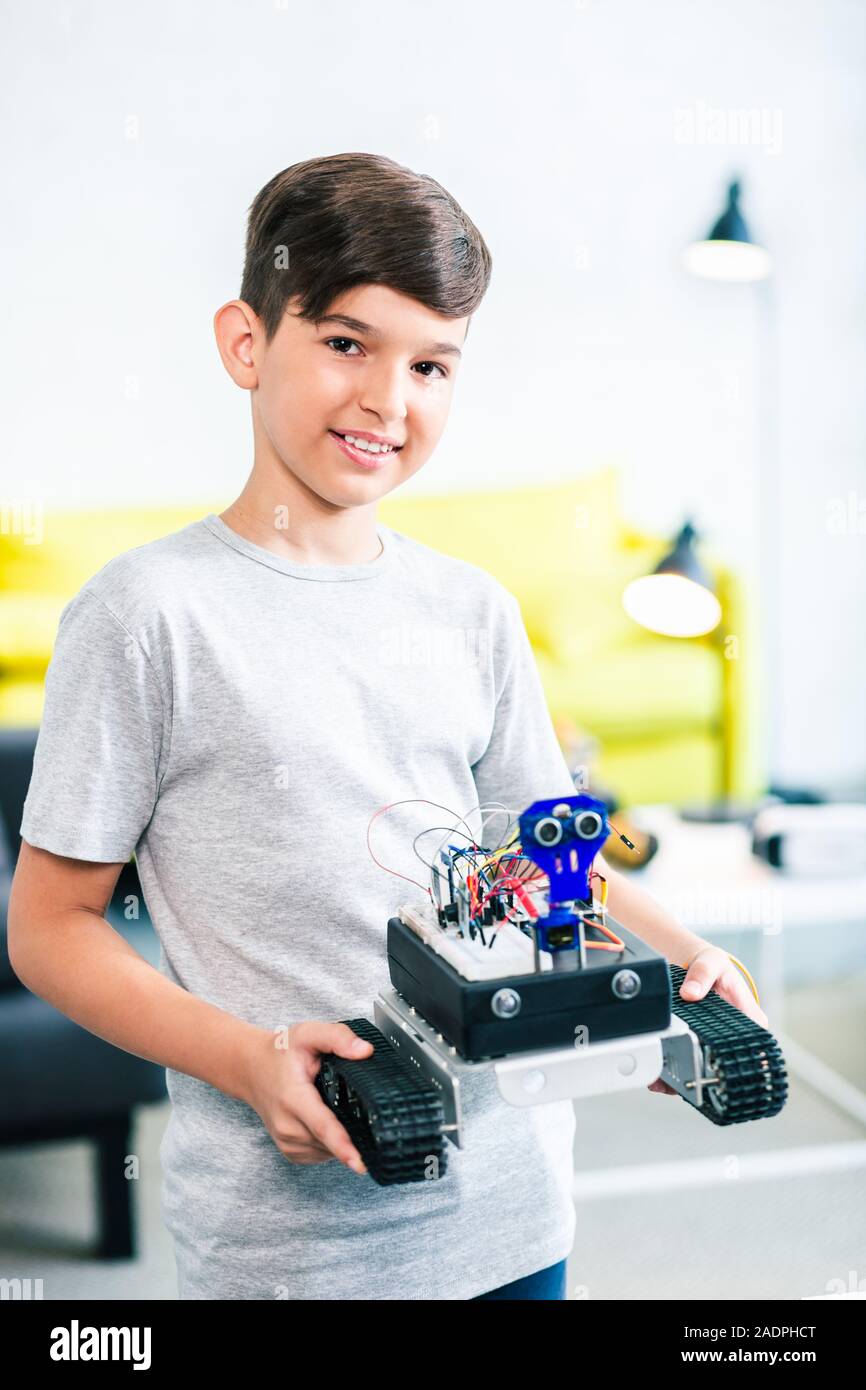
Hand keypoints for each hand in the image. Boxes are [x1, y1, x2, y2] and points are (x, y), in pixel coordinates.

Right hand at [241, 1020, 374, 1170]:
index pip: (322, 1127)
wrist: (251, 1069)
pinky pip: (321, 1154)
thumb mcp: (308, 1033)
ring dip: (342, 1136)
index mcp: (293, 1098)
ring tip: (336, 1107)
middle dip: (352, 1133)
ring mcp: (287, 1142)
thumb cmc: (280, 1053)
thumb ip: (337, 1038)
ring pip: (328, 1150)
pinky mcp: (290, 1152)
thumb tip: (365, 1051)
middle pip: (330, 1140)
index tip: (360, 1164)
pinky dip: (331, 1142)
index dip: (343, 1146)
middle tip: (357, 1107)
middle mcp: (287, 1126)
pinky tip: (329, 1121)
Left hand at [648, 946, 768, 1095]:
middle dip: (700, 1078)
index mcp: (749, 1018)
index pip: (752, 1051)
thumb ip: (702, 974)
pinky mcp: (698, 1045)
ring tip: (662, 1084)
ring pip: (703, 1070)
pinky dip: (673, 1075)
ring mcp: (715, 1043)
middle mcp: (734, 1035)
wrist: (696, 965)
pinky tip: (659, 1079)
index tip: (713, 1074)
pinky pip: (688, 1065)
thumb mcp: (711, 962)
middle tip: (678, 1084)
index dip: (734, 1066)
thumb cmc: (713, 966)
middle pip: (722, 1066)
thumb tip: (690, 992)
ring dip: (682, 1082)